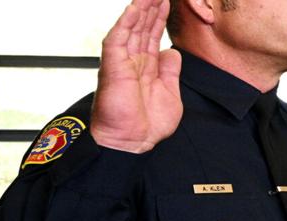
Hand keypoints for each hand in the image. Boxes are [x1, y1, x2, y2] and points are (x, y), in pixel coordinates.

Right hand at [89, 0, 182, 154]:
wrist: (132, 142)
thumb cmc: (147, 124)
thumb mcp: (170, 94)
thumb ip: (171, 72)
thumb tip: (173, 53)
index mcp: (147, 67)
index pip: (153, 36)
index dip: (160, 18)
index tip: (168, 2)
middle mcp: (133, 61)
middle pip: (143, 27)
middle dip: (152, 7)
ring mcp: (122, 61)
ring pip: (131, 27)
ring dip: (141, 9)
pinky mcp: (113, 65)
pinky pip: (118, 38)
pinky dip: (127, 23)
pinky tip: (135, 9)